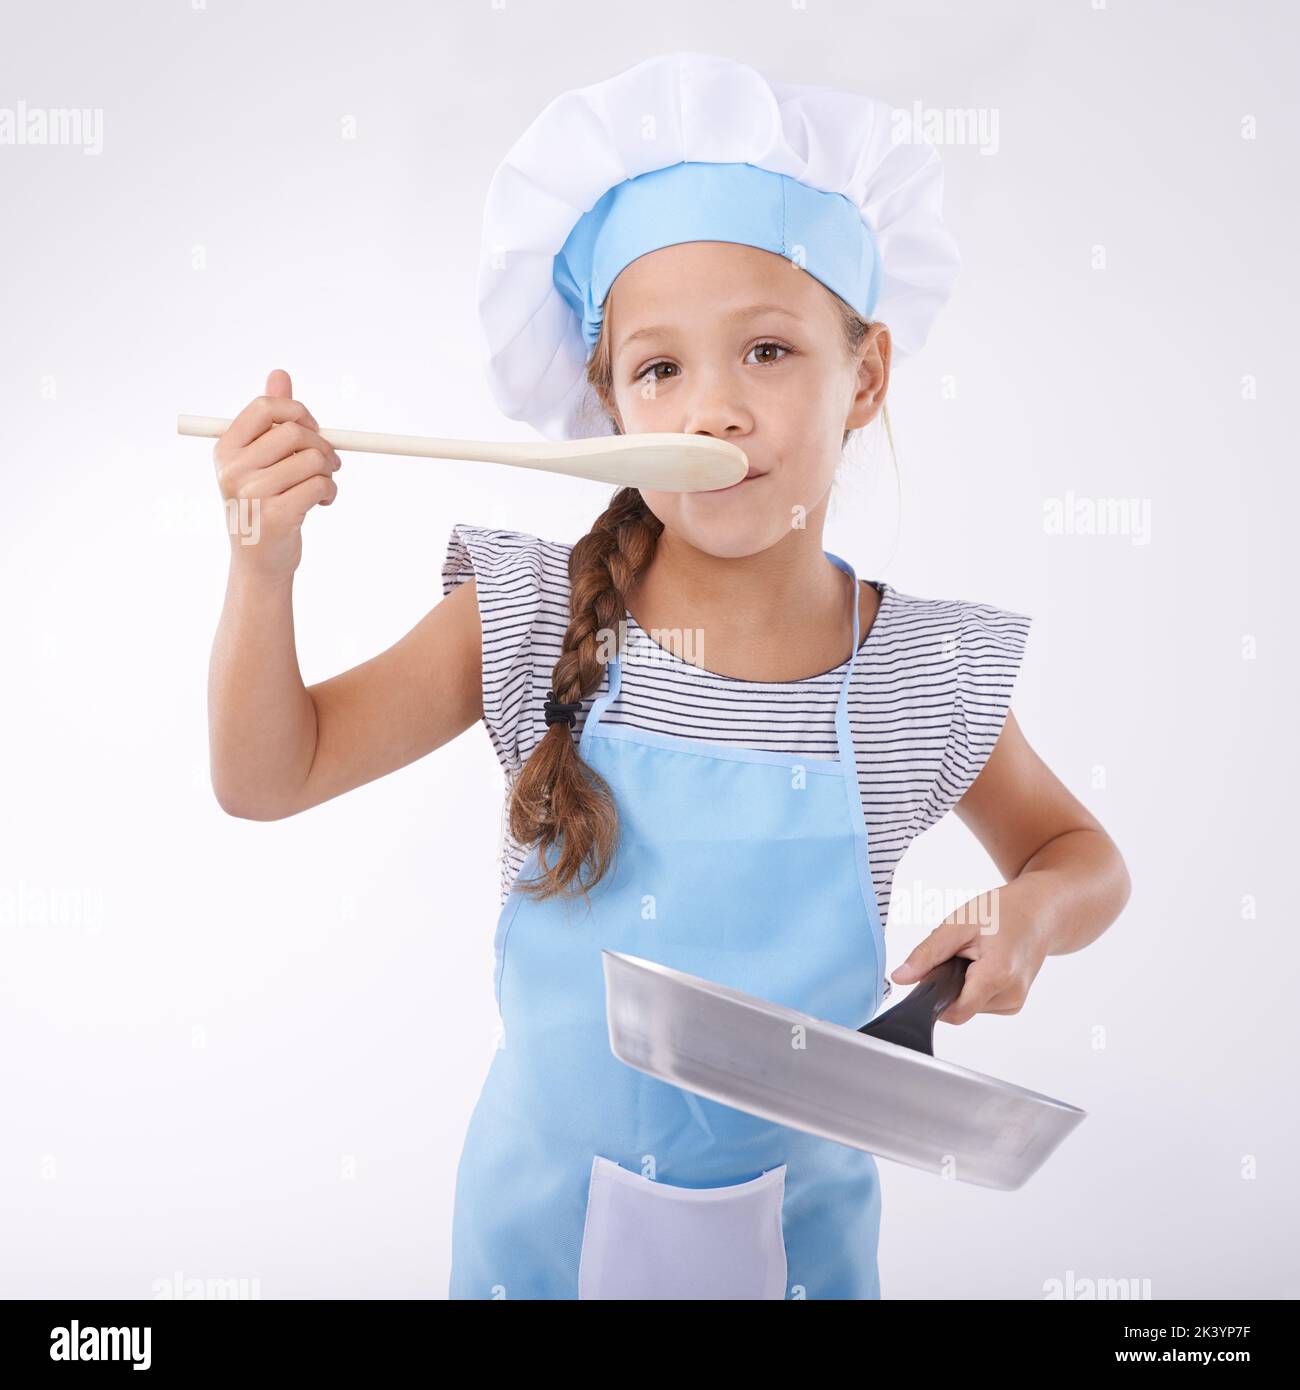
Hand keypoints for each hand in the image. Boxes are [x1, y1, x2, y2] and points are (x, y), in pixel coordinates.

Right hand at [213, 368, 341, 578]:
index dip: (297, 412)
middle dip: (321, 444)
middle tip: (330, 461)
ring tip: (324, 485)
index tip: (312, 428)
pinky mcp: (276, 516)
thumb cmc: (262, 504)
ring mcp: (253, 493)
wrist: (259, 561)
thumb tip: (280, 375)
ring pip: (312, 460)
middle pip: (293, 433)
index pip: (265, 408)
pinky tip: (323, 502)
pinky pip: (319, 486)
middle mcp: (233, 469)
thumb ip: (270, 420)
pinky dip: (330, 491)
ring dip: (329, 471)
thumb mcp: (260, 460)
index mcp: (226, 449)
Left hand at [888, 878, 1052, 1024]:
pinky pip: (981, 1003)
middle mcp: (1011, 996)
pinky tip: (984, 964)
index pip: (954, 1012)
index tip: (929, 975)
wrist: (1041, 912)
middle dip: (949, 984)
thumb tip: (900, 978)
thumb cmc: (1003, 911)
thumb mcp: (958, 924)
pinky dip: (975, 986)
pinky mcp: (1014, 1003)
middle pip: (960, 1008)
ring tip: (975, 955)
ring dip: (962, 985)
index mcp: (997, 976)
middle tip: (959, 953)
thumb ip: (927, 954)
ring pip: (969, 1006)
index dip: (934, 998)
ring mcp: (1015, 1002)